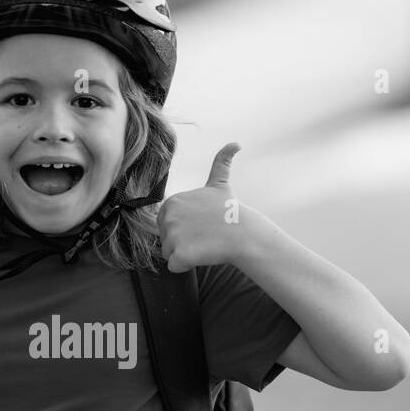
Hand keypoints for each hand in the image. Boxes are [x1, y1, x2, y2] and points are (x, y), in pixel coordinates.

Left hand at [154, 143, 244, 272]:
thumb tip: (236, 144)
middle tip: (204, 235)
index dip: (184, 228)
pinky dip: (186, 265)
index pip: (166, 224)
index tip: (201, 224)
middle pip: (166, 239)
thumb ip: (221, 162)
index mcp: (171, 202)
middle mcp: (168, 216)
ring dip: (185, 254)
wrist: (244, 233)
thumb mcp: (220, 183)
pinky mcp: (179, 254)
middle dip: (183, 241)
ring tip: (205, 244)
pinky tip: (202, 254)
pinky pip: (174, 266)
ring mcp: (172, 235)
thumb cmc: (231, 211)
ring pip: (170, 254)